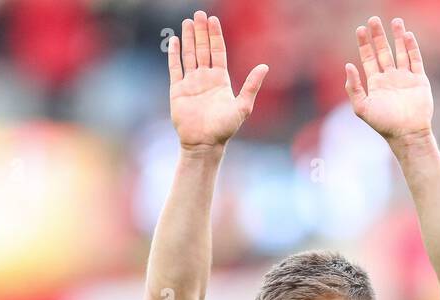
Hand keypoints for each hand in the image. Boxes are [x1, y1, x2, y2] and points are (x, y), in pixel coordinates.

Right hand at [166, 10, 267, 149]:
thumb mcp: (243, 107)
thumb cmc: (225, 129)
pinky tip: (175, 40)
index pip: (217, 52)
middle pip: (202, 49)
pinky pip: (175, 68)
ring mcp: (191, 83)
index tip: (213, 20)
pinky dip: (174, 54)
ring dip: (188, 38)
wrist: (204, 143)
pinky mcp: (177, 90)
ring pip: (189, 55)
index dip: (215, 36)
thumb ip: (251, 86)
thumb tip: (265, 66)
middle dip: (201, 32)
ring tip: (187, 22)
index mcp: (220, 80)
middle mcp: (205, 78)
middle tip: (199, 14)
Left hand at [345, 17, 432, 142]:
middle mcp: (390, 78)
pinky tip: (407, 35)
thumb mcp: (362, 107)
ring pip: (400, 52)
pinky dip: (411, 47)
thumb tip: (348, 65)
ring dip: (397, 37)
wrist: (407, 133)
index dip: (364, 44)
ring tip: (395, 21)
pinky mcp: (419, 80)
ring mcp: (405, 78)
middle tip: (373, 19)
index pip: (368, 59)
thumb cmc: (384, 124)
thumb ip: (353, 87)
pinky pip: (415, 59)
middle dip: (378, 36)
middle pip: (383, 51)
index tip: (360, 29)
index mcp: (376, 83)